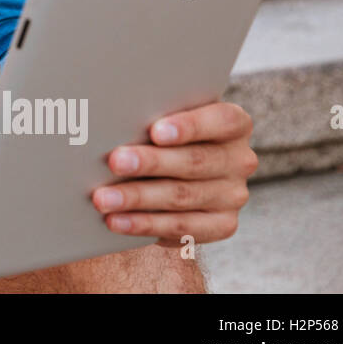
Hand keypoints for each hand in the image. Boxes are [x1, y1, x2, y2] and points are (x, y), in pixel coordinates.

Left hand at [90, 101, 257, 247]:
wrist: (177, 171)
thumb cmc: (165, 133)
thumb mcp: (167, 117)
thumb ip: (153, 115)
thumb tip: (112, 118)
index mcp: (234, 124)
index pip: (221, 121)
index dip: (189, 126)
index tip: (155, 131)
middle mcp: (239, 160)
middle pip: (195, 161)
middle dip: (151, 163)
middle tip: (115, 162)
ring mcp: (233, 195)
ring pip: (182, 196)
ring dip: (138, 198)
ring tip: (104, 198)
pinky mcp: (222, 225)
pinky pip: (180, 228)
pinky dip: (144, 224)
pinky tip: (117, 221)